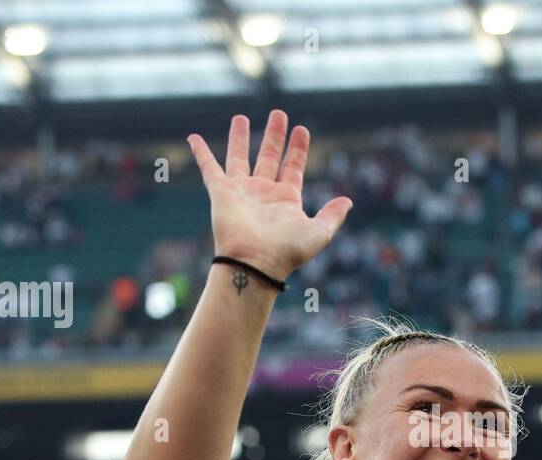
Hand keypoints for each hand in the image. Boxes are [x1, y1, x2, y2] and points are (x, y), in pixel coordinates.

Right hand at [187, 110, 352, 279]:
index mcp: (286, 199)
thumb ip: (333, 216)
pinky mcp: (221, 193)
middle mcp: (263, 192)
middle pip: (269, 156)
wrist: (255, 262)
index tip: (301, 129)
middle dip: (274, 135)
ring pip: (239, 157)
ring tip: (240, 117)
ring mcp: (241, 191)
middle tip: (278, 114)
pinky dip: (201, 153)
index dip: (297, 148)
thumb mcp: (319, 232)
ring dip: (240, 137)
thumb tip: (348, 201)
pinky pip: (209, 168)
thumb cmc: (287, 251)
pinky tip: (194, 138)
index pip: (292, 166)